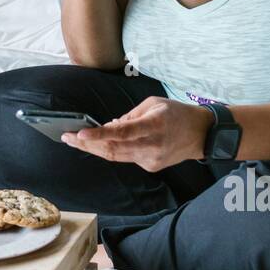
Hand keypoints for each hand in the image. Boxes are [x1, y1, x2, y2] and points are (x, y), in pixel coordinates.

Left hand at [62, 97, 213, 171]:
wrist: (202, 135)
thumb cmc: (177, 113)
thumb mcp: (154, 104)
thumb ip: (130, 115)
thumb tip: (108, 125)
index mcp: (154, 126)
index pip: (121, 133)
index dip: (99, 135)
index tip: (80, 133)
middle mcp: (152, 146)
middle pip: (113, 149)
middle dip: (87, 144)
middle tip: (66, 137)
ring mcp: (151, 160)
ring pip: (116, 156)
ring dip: (94, 149)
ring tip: (74, 141)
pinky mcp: (151, 166)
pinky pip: (126, 158)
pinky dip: (111, 150)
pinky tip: (98, 143)